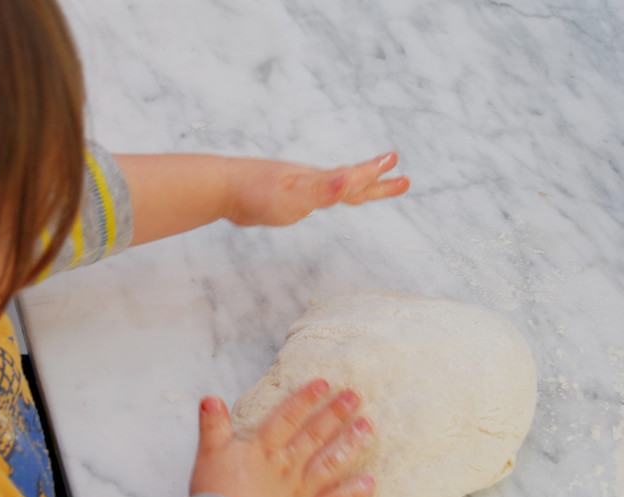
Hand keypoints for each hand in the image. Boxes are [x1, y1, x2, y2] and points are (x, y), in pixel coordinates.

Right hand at [189, 380, 375, 496]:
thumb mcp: (208, 457)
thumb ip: (213, 427)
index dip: (304, 401)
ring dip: (348, 446)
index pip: (286, 420)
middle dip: (334, 415)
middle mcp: (286, 469)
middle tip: (355, 397)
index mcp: (262, 452)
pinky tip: (370, 482)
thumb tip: (211, 399)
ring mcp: (300, 495)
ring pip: (329, 466)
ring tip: (367, 428)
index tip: (324, 384)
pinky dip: (352, 496)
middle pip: (313, 437)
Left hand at [223, 152, 408, 227]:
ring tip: (366, 188)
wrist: (220, 189)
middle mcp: (310, 182)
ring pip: (332, 189)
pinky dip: (326, 197)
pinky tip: (319, 200)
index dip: (376, 177)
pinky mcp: (280, 199)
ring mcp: (295, 189)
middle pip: (349, 183)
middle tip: (403, 180)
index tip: (399, 169)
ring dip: (354, 188)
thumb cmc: (255, 192)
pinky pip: (313, 197)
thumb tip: (350, 181)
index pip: (354, 179)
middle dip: (376, 184)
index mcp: (318, 182)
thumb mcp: (294, 195)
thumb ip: (323, 190)